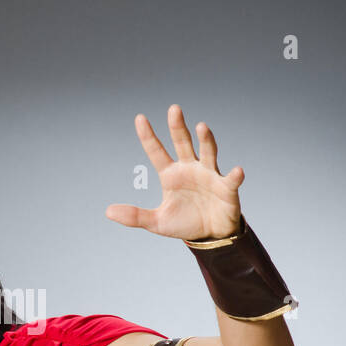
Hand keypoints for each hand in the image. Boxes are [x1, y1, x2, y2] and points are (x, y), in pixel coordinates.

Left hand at [105, 104, 243, 240]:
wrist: (210, 236)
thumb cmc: (185, 223)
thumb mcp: (157, 222)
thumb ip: (135, 216)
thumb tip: (107, 212)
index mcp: (171, 174)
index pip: (156, 151)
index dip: (148, 136)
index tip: (139, 118)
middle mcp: (190, 168)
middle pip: (183, 142)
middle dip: (178, 127)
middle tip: (173, 108)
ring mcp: (209, 175)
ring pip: (207, 152)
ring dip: (205, 140)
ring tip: (201, 126)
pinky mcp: (226, 188)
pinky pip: (231, 179)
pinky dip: (235, 175)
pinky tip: (237, 171)